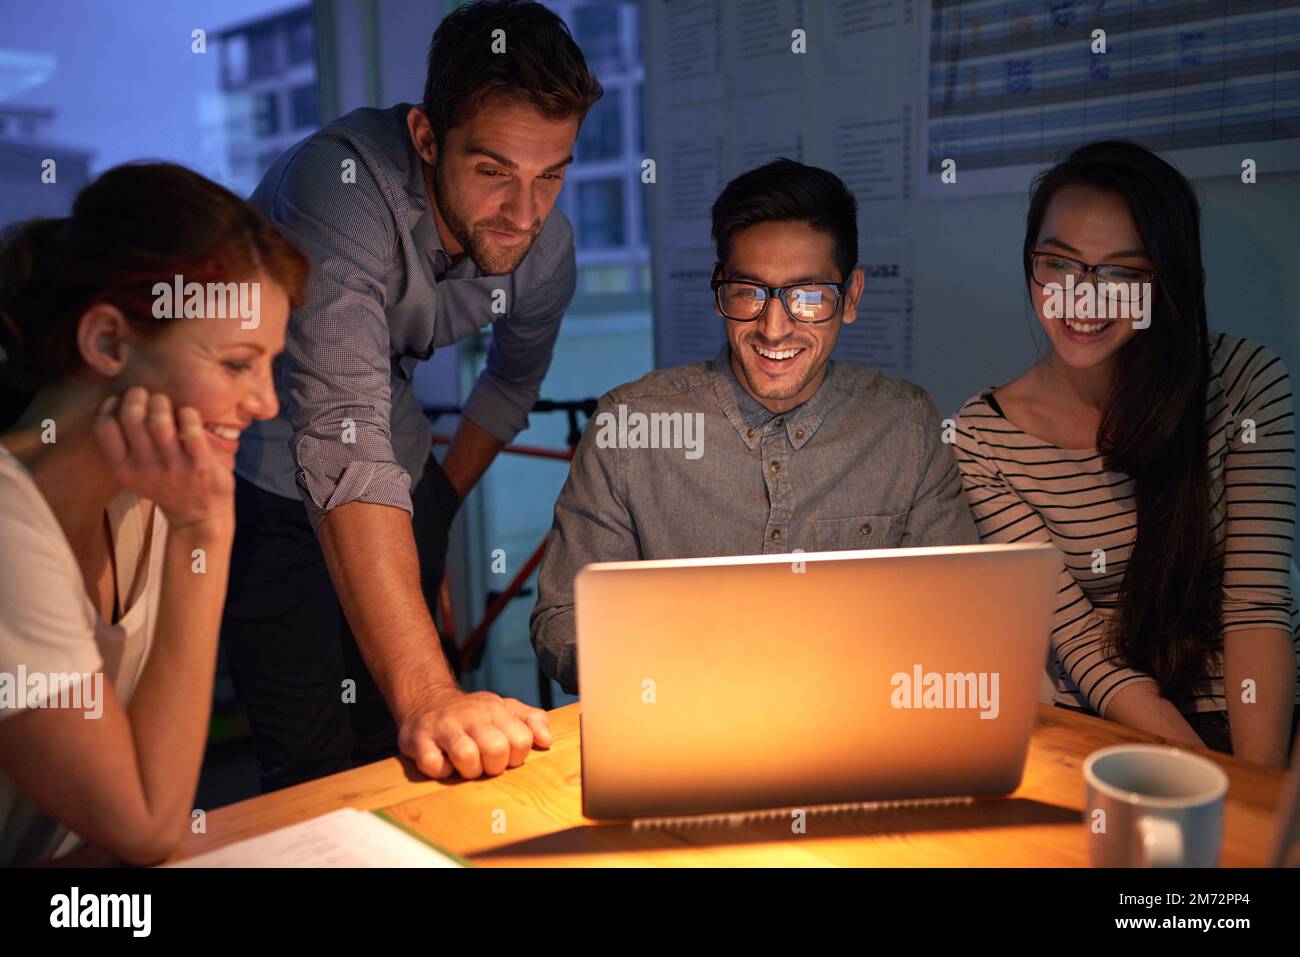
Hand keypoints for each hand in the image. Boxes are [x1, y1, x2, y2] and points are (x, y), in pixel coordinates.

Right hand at [92, 387, 233, 534]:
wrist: (199, 517)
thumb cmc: (165, 484)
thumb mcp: (134, 473)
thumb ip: (121, 446)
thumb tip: (100, 406)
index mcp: (123, 469)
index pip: (104, 428)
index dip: (110, 406)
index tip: (120, 399)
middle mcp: (145, 469)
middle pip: (132, 417)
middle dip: (137, 397)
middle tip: (145, 394)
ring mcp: (173, 467)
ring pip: (160, 421)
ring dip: (161, 403)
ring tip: (165, 403)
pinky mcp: (200, 465)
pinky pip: (190, 428)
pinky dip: (188, 414)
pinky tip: (187, 415)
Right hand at [397, 686, 551, 779]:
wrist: (427, 700)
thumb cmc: (473, 714)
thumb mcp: (505, 709)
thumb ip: (531, 720)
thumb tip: (547, 740)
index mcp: (495, 710)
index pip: (522, 740)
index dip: (516, 756)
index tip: (505, 755)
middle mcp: (470, 716)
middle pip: (497, 749)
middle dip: (494, 766)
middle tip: (485, 763)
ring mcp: (443, 727)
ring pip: (466, 756)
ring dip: (469, 770)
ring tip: (465, 765)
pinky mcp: (418, 740)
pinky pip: (433, 764)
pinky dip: (440, 770)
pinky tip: (442, 762)